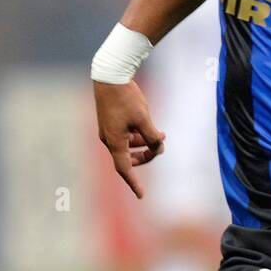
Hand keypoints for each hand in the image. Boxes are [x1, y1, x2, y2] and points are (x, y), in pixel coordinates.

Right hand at [93, 80, 164, 198]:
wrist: (110, 75)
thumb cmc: (126, 97)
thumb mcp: (144, 119)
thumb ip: (152, 136)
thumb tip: (157, 146)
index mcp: (115, 142)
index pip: (124, 169)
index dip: (134, 183)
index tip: (142, 195)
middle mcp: (109, 139)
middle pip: (128, 158)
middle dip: (145, 157)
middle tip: (160, 149)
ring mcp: (109, 130)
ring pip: (129, 146)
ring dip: (145, 144)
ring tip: (162, 134)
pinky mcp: (111, 121)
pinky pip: (126, 135)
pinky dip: (139, 135)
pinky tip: (152, 127)